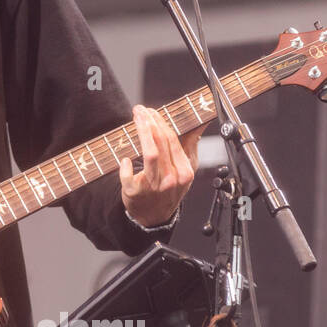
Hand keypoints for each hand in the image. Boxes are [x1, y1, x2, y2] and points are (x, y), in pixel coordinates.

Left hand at [119, 104, 205, 226]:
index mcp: (185, 172)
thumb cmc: (170, 187)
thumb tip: (201, 122)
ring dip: (142, 133)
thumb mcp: (185, 168)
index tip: (152, 111)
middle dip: (150, 123)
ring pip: (150, 155)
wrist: (154, 215)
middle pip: (162, 144)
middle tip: (140, 110)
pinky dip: (126, 167)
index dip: (161, 123)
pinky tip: (125, 159)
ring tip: (135, 119)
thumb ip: (191, 144)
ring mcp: (154, 187)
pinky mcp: (136, 193)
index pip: (173, 141)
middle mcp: (171, 179)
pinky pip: (129, 176)